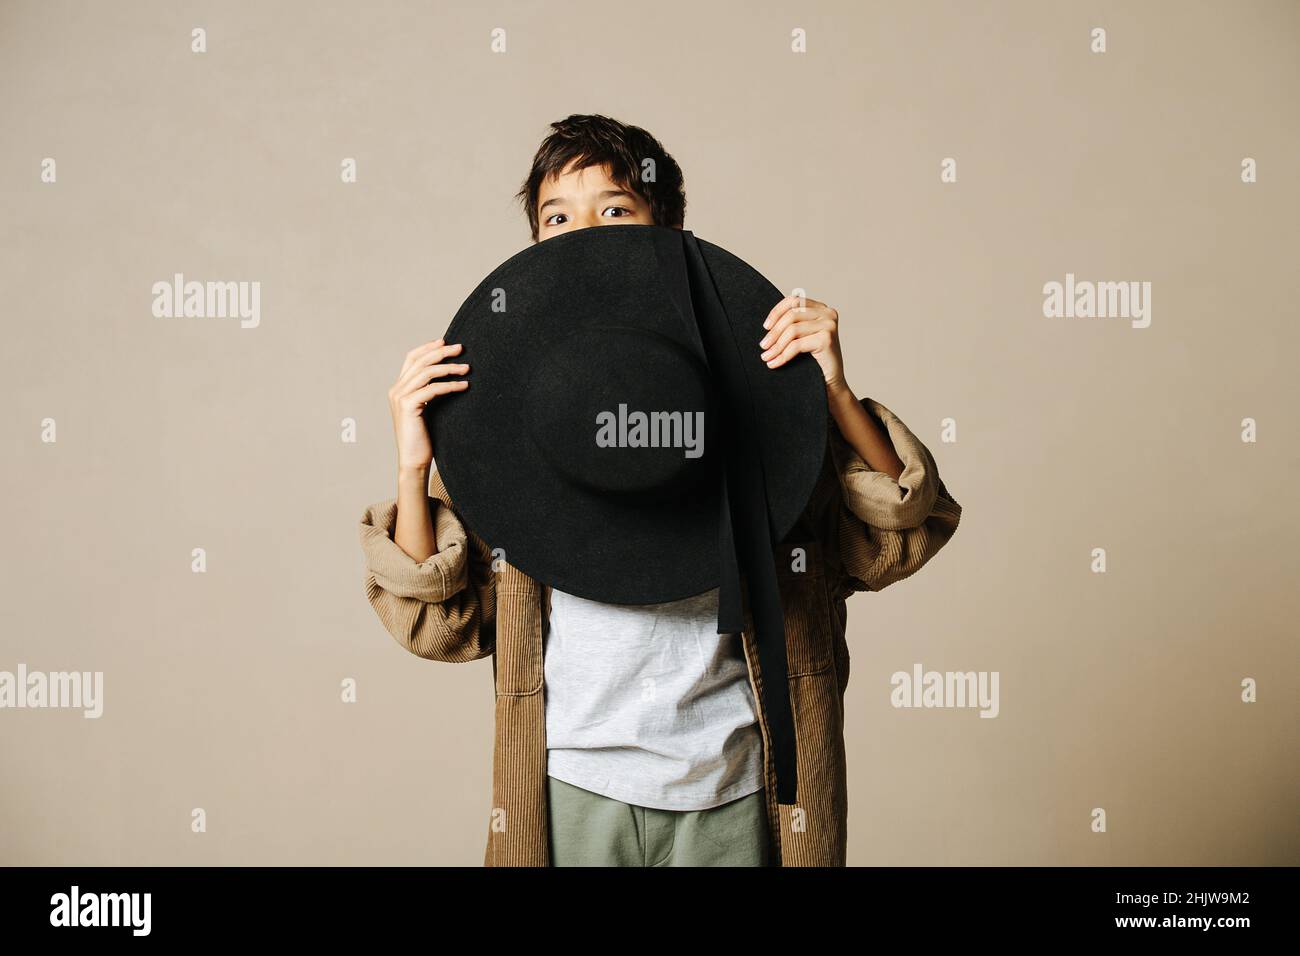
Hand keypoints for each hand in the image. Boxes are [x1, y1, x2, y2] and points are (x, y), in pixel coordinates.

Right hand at [388, 338, 468, 471]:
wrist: (414, 460)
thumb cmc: (423, 437)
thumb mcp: (427, 409)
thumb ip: (430, 392)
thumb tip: (449, 375)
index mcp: (399, 388)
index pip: (412, 358)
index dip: (428, 348)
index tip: (446, 341)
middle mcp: (396, 389)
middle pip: (420, 361)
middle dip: (442, 352)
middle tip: (462, 348)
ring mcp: (400, 397)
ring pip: (427, 372)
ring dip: (449, 367)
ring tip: (467, 368)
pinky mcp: (408, 406)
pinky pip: (432, 389)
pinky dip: (450, 385)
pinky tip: (464, 386)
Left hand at [758, 296, 849, 396]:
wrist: (831, 383)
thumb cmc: (814, 361)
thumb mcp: (802, 337)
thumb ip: (792, 324)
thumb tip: (767, 324)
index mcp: (821, 308)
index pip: (794, 300)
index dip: (777, 312)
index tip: (766, 327)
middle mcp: (827, 313)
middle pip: (791, 315)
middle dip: (774, 332)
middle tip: (763, 346)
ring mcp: (829, 325)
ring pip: (792, 330)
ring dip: (776, 345)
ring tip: (766, 356)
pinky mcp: (827, 339)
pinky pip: (796, 345)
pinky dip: (783, 355)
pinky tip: (775, 363)